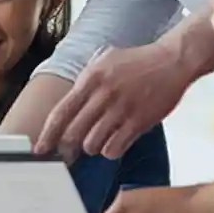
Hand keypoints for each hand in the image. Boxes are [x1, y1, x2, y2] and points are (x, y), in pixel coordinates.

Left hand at [36, 43, 191, 160]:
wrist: (172, 60)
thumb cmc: (137, 61)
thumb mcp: (104, 59)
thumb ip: (85, 80)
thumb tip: (67, 104)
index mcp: (90, 78)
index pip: (60, 112)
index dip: (47, 134)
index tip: (40, 149)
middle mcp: (102, 94)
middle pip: (73, 133)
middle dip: (68, 147)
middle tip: (69, 153)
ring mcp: (121, 109)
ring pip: (92, 144)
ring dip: (93, 147)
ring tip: (100, 139)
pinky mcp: (139, 121)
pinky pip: (115, 148)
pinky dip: (111, 150)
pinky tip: (116, 142)